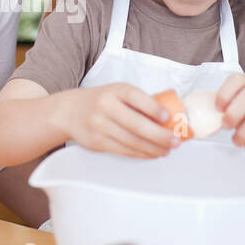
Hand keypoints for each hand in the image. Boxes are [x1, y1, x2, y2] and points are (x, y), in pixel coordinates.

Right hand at [58, 83, 180, 157]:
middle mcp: (105, 107)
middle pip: (135, 124)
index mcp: (115, 90)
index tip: (167, 116)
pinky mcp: (97, 142)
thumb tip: (173, 113)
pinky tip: (152, 153)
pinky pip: (123, 150)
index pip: (135, 97)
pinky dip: (140, 153)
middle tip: (175, 141)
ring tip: (167, 150)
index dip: (152, 107)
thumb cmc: (101, 101)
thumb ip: (140, 101)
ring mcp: (99, 126)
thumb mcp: (117, 93)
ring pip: (131, 141)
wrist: (69, 112)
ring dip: (152, 148)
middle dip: (159, 135)